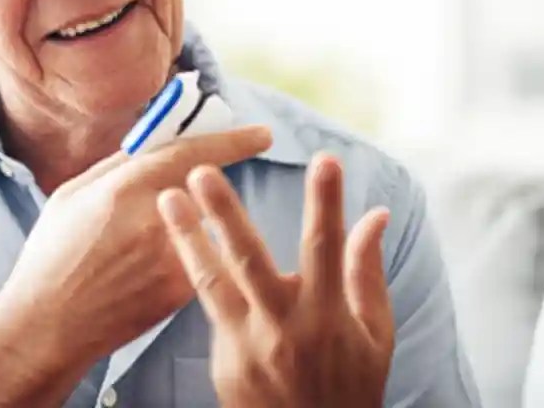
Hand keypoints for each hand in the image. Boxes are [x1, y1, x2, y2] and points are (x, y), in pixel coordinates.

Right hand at [0, 125, 273, 370]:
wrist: (49, 326)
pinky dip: (183, 259)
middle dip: (204, 191)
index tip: (263, 135)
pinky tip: (145, 274)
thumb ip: (117, 166)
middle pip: (205, 190)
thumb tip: (155, 143)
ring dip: (189, 228)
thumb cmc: (52, 256)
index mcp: (125, 188)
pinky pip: (198, 260)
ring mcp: (172, 258)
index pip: (192, 153)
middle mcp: (156, 220)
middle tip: (193, 196)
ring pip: (203, 228)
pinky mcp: (180, 291)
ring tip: (142, 247)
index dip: (233, 141)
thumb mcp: (72, 195)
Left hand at [157, 154, 394, 407]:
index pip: (328, 248)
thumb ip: (367, 271)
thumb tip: (376, 214)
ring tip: (167, 199)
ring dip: (188, 236)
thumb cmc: (351, 387)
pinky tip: (181, 239)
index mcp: (328, 316)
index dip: (327, 202)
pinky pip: (211, 309)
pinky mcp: (225, 361)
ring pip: (212, 282)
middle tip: (202, 171)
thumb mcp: (375, 333)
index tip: (326, 159)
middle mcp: (285, 328)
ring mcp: (249, 346)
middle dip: (224, 213)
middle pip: (250, 260)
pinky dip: (197, 273)